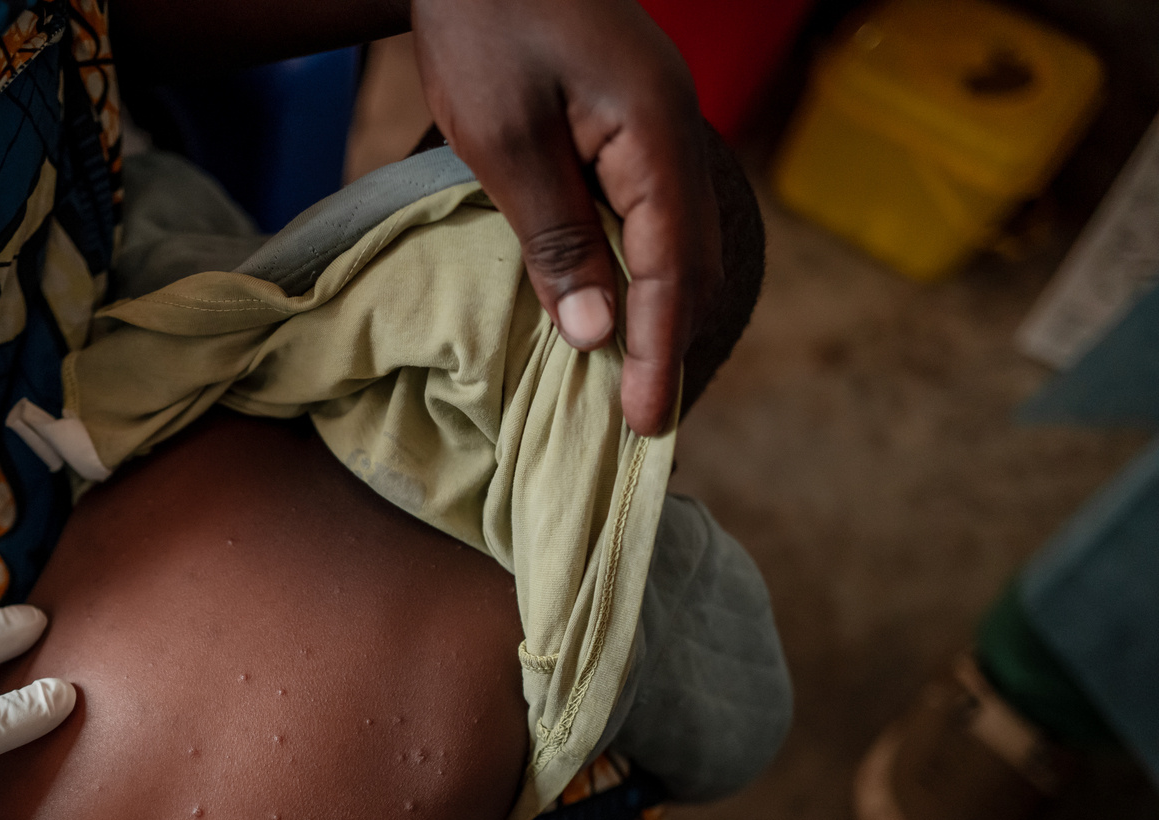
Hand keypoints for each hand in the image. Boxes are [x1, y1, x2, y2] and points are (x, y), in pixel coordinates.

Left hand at [411, 0, 721, 435]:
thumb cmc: (483, 23)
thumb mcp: (503, 138)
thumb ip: (553, 235)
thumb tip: (595, 331)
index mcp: (653, 133)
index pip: (672, 267)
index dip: (659, 351)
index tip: (647, 423)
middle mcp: (673, 131)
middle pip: (693, 259)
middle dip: (673, 342)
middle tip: (646, 423)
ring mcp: (656, 124)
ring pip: (678, 239)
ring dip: (660, 312)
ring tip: (634, 383)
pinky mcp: (630, 123)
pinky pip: (650, 214)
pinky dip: (640, 272)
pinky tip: (614, 308)